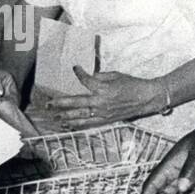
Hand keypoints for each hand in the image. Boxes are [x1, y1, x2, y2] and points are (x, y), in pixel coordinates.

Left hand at [46, 66, 163, 128]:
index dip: (79, 74)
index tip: (75, 68)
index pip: (86, 81)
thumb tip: (90, 78)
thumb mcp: (116, 75)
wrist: (146, 98)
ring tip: (55, 118)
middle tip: (48, 105)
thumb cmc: (132, 84)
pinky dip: (79, 124)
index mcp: (103, 88)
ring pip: (80, 116)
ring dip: (66, 117)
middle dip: (61, 104)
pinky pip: (89, 124)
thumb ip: (100, 77)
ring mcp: (103, 113)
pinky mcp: (107, 120)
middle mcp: (100, 102)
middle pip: (76, 103)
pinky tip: (70, 125)